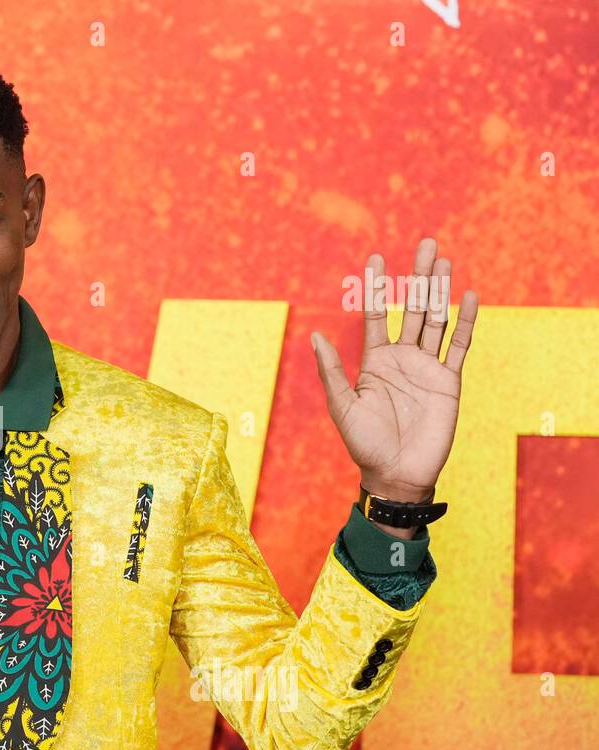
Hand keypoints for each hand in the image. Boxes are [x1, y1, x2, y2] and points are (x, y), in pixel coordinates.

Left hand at [311, 237, 478, 510]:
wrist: (396, 474)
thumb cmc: (364, 444)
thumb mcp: (342, 405)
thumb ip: (331, 370)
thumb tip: (314, 335)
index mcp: (374, 362)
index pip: (377, 315)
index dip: (377, 287)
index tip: (375, 257)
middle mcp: (401, 359)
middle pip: (412, 308)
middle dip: (417, 277)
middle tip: (425, 243)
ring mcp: (426, 368)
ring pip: (436, 320)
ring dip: (440, 291)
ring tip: (443, 261)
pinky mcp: (448, 381)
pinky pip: (458, 346)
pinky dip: (465, 322)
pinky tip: (467, 297)